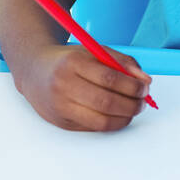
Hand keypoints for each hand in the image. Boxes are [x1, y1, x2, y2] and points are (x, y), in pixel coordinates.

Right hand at [16, 43, 151, 131]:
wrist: (34, 70)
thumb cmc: (69, 60)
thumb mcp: (94, 51)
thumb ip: (122, 62)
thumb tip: (145, 81)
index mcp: (73, 63)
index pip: (109, 78)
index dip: (132, 86)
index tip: (145, 88)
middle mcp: (63, 85)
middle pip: (106, 102)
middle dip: (131, 104)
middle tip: (142, 102)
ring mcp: (60, 106)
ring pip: (101, 120)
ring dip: (124, 118)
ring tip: (133, 109)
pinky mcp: (61, 122)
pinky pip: (93, 128)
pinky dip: (111, 123)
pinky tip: (118, 115)